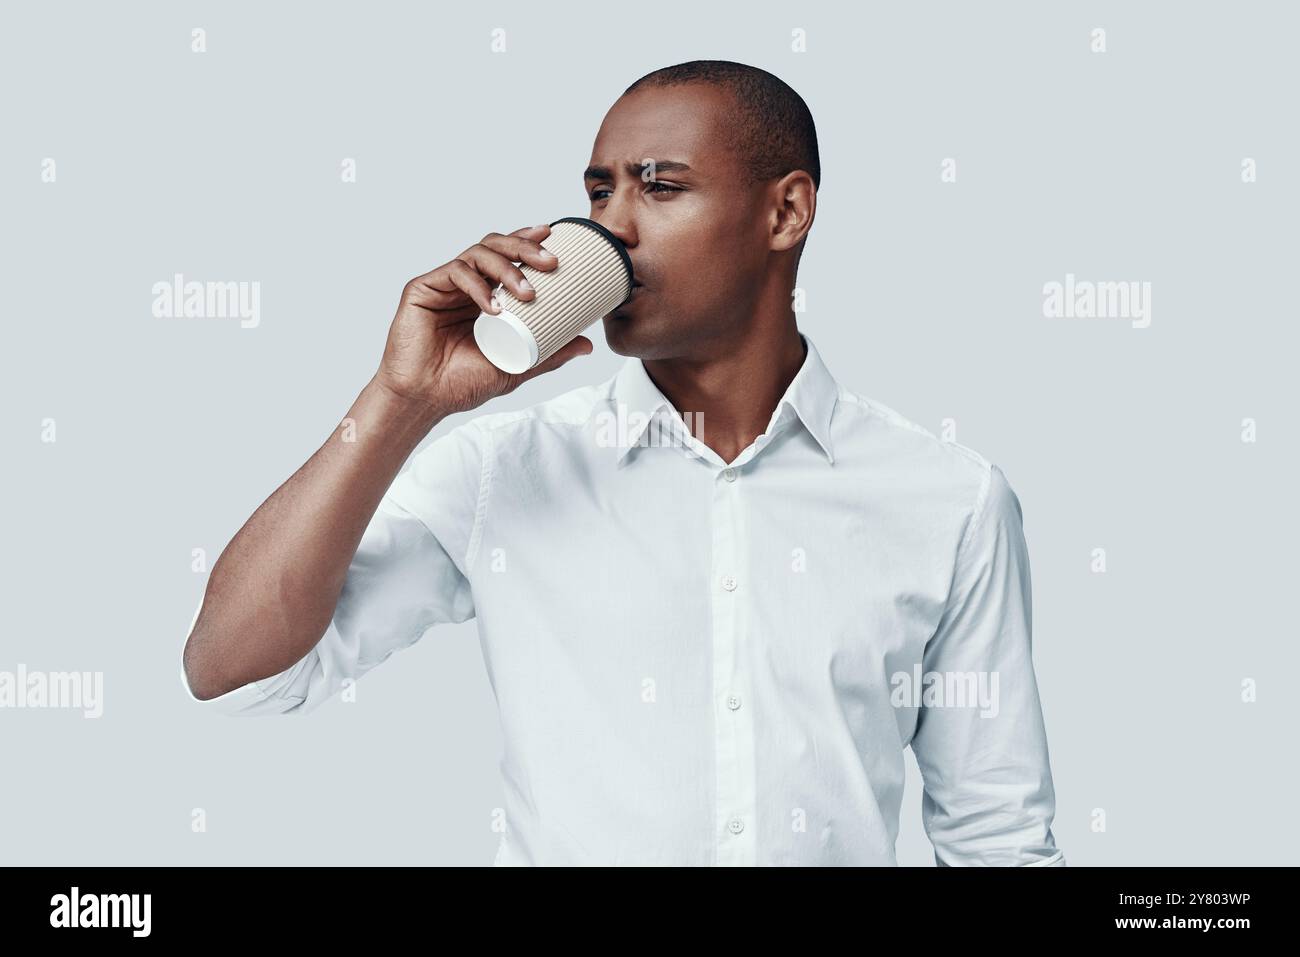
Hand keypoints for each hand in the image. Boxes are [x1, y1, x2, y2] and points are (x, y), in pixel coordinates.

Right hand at [375, 224, 592, 415]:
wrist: (425, 399)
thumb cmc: (463, 383)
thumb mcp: (517, 367)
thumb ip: (550, 354)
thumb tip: (587, 344)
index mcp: (485, 296)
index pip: (508, 257)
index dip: (528, 242)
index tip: (554, 237)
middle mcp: (465, 285)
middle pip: (495, 246)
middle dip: (525, 247)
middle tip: (551, 261)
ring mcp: (444, 285)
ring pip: (477, 253)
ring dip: (507, 267)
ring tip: (527, 292)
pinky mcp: (423, 288)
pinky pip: (455, 272)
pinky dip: (478, 286)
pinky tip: (493, 307)